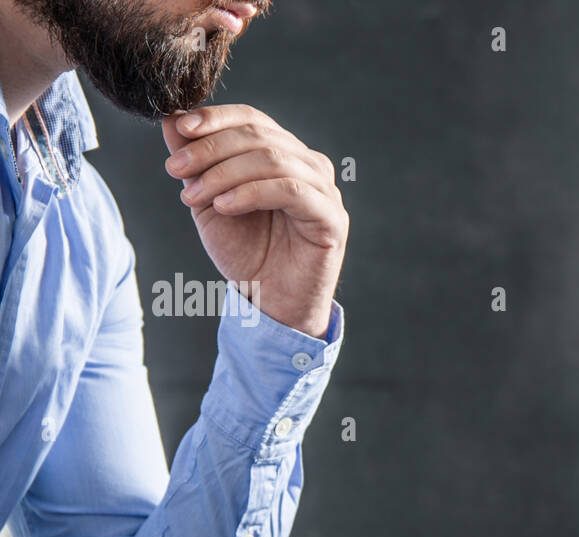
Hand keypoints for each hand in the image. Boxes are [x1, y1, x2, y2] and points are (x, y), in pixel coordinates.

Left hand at [162, 105, 347, 338]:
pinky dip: (251, 193)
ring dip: (224, 173)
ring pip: (273, 159)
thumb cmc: (247, 253)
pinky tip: (225, 206)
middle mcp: (309, 166)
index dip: (216, 118)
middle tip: (176, 170)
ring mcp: (325, 191)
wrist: (271, 303)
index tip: (180, 130)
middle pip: (259, 136)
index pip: (252, 120)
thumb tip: (172, 120)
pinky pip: (291, 191)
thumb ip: (196, 162)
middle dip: (210, 148)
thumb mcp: (209, 201)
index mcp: (284, 156)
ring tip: (193, 196)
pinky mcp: (333, 218)